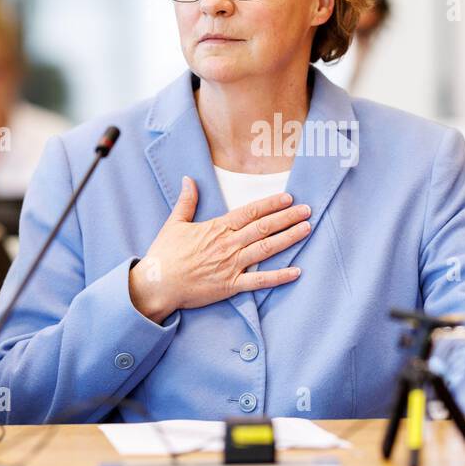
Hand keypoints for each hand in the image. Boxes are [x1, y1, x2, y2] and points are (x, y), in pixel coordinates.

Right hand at [128, 176, 311, 323]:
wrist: (157, 284)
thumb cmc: (165, 255)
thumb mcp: (174, 223)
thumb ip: (186, 201)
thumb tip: (188, 179)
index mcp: (217, 228)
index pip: (250, 212)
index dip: (271, 204)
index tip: (289, 198)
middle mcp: (228, 244)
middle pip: (264, 227)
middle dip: (288, 217)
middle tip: (308, 210)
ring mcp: (231, 265)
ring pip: (266, 249)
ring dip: (288, 238)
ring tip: (306, 229)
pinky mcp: (231, 286)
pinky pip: (259, 281)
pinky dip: (279, 277)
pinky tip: (296, 271)